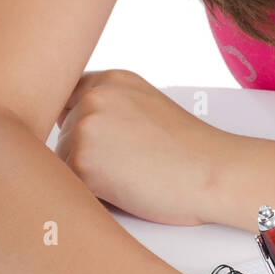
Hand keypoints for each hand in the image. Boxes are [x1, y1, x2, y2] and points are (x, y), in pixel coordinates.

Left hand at [54, 68, 228, 224]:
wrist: (212, 172)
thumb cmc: (188, 151)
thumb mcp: (147, 107)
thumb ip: (111, 107)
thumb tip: (69, 125)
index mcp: (111, 79)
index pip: (67, 99)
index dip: (78, 125)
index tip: (98, 142)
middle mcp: (94, 97)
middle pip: (63, 133)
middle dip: (85, 153)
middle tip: (127, 164)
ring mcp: (85, 127)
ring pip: (62, 160)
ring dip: (86, 175)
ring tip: (129, 176)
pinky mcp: (81, 162)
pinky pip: (69, 184)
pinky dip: (90, 194)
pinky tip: (123, 189)